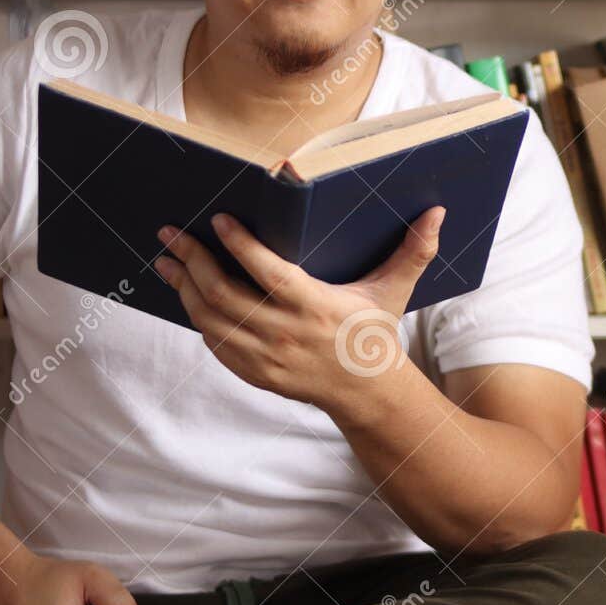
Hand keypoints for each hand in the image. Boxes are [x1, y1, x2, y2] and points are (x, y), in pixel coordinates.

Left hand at [151, 206, 444, 410]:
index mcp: (316, 307)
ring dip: (183, 287)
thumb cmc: (375, 332)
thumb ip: (414, 251)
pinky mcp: (254, 373)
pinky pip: (215, 343)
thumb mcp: (394, 291)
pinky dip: (196, 317)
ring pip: (211, 319)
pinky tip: (186, 294)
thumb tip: (438, 211)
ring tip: (167, 260)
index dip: (239, 245)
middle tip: (170, 234)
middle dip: (192, 260)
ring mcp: (266, 358)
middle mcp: (286, 334)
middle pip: (225, 294)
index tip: (217, 219)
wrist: (367, 393)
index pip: (268, 272)